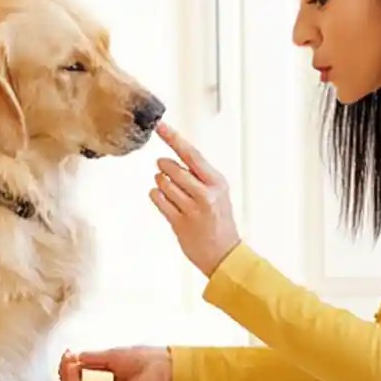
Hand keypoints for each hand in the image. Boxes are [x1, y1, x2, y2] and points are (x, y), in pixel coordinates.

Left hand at [151, 123, 241, 276]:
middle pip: (173, 168)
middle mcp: (205, 194)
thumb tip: (172, 158)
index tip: (160, 127)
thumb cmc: (219, 220)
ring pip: (163, 183)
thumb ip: (199, 176)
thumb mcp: (218, 193)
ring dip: (160, 183)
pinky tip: (163, 199)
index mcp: (217, 182)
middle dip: (164, 167)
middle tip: (165, 169)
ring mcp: (192, 210)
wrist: (224, 254)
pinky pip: (158, 200)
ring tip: (169, 190)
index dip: (174, 139)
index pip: (192, 154)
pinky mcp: (179, 223)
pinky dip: (156, 195)